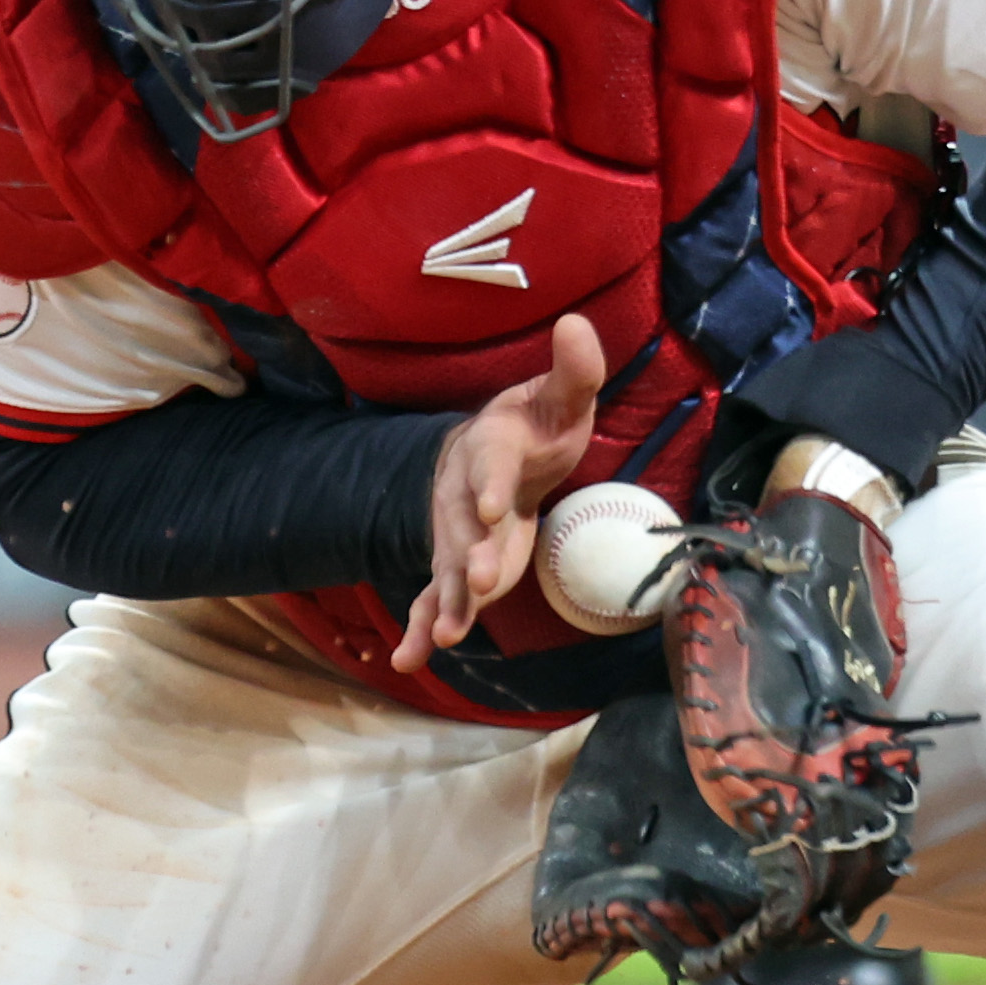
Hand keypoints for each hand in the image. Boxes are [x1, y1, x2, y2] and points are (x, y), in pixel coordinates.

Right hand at [395, 313, 606, 674]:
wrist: (497, 453)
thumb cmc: (535, 426)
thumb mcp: (562, 398)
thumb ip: (575, 370)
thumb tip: (577, 324)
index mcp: (490, 451)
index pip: (490, 467)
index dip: (490, 485)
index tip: (493, 506)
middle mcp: (463, 497)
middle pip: (462, 529)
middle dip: (469, 556)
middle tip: (478, 584)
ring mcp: (456, 536)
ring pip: (446, 570)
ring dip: (447, 601)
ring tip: (445, 636)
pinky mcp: (457, 567)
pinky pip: (431, 598)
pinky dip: (419, 629)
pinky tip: (408, 661)